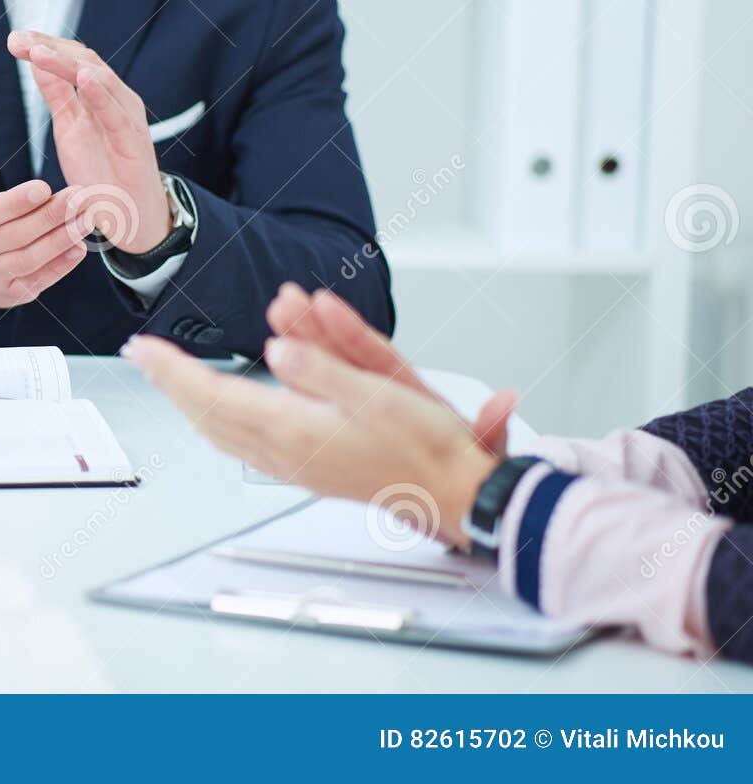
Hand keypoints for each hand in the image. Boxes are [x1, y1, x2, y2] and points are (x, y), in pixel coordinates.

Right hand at [0, 77, 89, 307]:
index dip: (18, 203)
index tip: (44, 187)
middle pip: (19, 235)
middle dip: (53, 216)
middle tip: (85, 194)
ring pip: (33, 259)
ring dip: (64, 238)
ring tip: (91, 214)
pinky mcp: (10, 294)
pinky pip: (40, 280)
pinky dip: (62, 265)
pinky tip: (81, 244)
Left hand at [9, 30, 170, 253]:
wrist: (132, 217)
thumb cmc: (103, 173)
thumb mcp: (71, 128)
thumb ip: (59, 95)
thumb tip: (37, 62)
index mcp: (101, 95)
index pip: (73, 58)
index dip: (44, 46)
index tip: (13, 40)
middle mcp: (117, 99)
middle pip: (85, 61)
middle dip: (50, 48)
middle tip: (18, 40)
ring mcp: (128, 119)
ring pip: (100, 80)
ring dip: (68, 64)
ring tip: (39, 52)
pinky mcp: (134, 144)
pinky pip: (117, 115)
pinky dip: (101, 94)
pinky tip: (82, 78)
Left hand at [125, 334, 497, 550]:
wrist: (448, 491)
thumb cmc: (423, 444)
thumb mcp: (379, 391)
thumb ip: (323, 367)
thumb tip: (278, 348)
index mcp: (294, 429)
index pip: (212, 394)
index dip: (172, 369)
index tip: (142, 347)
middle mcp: (281, 450)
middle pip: (203, 413)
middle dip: (167, 381)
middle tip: (139, 355)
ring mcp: (287, 462)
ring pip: (217, 430)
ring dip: (186, 400)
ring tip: (163, 375)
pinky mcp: (299, 467)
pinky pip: (238, 444)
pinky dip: (214, 421)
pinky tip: (209, 414)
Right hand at [265, 282, 516, 455]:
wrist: (462, 488)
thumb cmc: (468, 463)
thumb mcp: (482, 448)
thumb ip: (492, 426)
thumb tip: (507, 403)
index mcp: (415, 398)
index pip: (379, 359)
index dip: (352, 333)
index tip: (325, 307)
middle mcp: (389, 394)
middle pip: (347, 355)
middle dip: (315, 327)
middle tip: (288, 299)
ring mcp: (369, 403)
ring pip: (332, 367)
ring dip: (305, 339)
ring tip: (280, 310)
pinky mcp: (357, 414)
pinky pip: (327, 391)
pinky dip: (304, 373)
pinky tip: (278, 357)